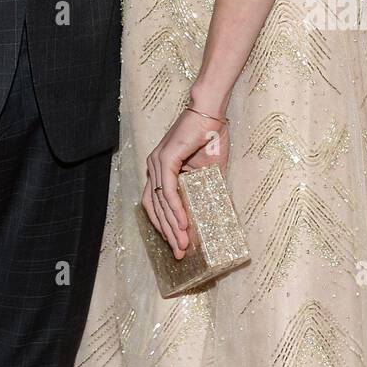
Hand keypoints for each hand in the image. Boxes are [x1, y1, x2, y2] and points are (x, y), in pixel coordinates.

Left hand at [142, 109, 229, 259]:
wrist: (212, 113)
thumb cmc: (210, 138)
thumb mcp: (208, 172)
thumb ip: (204, 191)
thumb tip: (212, 214)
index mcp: (160, 169)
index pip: (155, 204)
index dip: (164, 226)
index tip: (175, 245)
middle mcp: (153, 166)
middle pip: (155, 207)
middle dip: (167, 233)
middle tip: (179, 254)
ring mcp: (157, 162)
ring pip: (160, 202)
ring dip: (172, 226)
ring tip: (183, 245)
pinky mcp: (166, 158)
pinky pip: (168, 191)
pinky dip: (175, 209)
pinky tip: (183, 225)